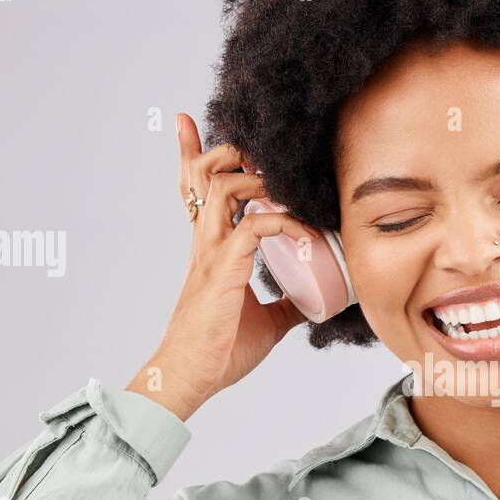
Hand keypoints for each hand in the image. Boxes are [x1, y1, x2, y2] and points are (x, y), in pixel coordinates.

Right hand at [125, 113, 305, 420]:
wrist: (194, 377)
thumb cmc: (220, 350)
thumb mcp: (266, 321)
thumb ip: (286, 304)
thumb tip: (313, 299)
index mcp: (209, 249)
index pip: (194, 191)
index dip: (190, 155)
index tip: (185, 122)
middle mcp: (205, 243)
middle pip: (206, 175)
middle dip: (230, 152)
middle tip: (262, 153)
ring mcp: (210, 254)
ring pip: (222, 189)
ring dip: (258, 180)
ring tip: (287, 187)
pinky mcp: (222, 271)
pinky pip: (252, 229)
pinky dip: (282, 223)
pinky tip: (303, 233)